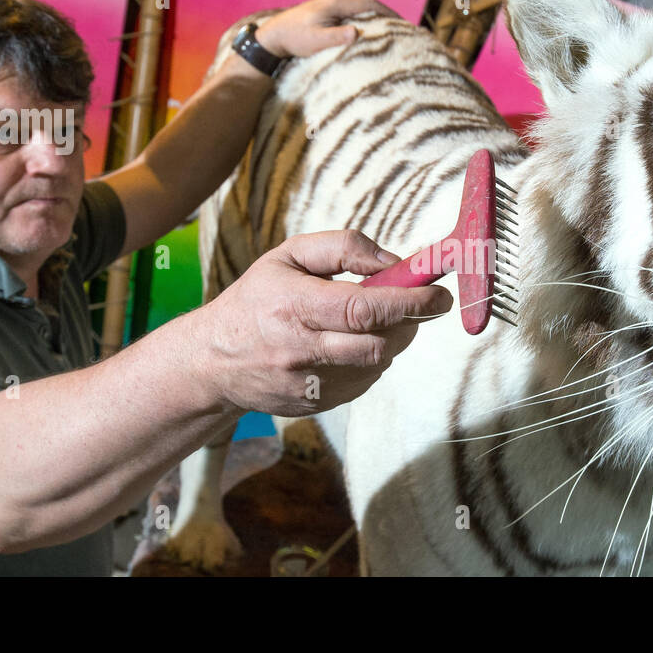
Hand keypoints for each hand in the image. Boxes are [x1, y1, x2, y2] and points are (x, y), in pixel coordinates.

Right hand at [197, 230, 451, 416]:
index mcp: (293, 306)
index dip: (409, 301)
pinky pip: (364, 381)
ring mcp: (309, 384)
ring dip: (393, 339)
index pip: (364, 308)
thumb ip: (344, 247)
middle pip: (378, 343)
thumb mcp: (289, 255)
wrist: (214, 361)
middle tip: (423, 303)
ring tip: (379, 319)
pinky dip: (372, 359)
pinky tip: (354, 343)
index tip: (439, 292)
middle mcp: (301, 350)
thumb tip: (394, 261)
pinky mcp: (315, 405)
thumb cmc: (258, 299)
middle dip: (412, 321)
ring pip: (376, 364)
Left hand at [254, 0, 398, 57]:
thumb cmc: (294, 39)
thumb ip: (336, 37)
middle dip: (384, 11)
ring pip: (358, 5)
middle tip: (400, 25)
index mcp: (334, 4)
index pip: (367, 3)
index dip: (387, 11)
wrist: (274, 35)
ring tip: (388, 27)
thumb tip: (356, 32)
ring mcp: (329, 4)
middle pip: (365, 1)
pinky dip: (363, 16)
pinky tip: (367, 27)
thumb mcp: (315, 41)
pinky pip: (351, 9)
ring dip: (374, 13)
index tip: (401, 22)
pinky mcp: (326, 10)